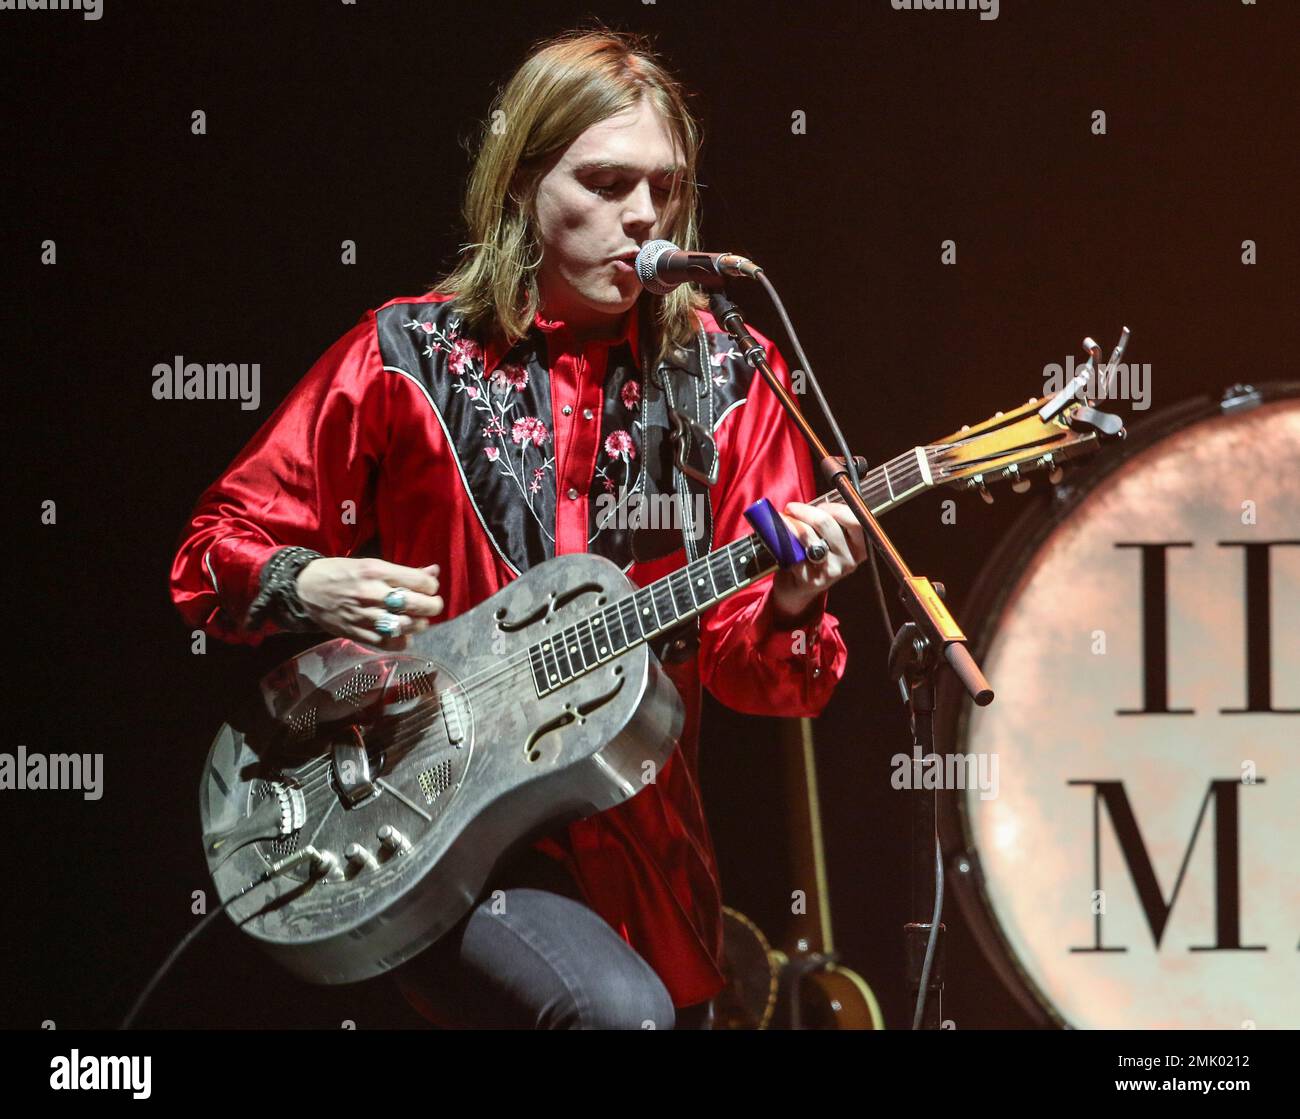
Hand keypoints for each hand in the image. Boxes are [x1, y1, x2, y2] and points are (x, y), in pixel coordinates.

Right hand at [296, 558, 443, 647]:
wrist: (305, 589)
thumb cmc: (341, 573)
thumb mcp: (371, 564)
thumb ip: (404, 572)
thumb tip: (434, 571)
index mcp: (377, 571)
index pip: (421, 582)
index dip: (432, 586)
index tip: (429, 588)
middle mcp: (372, 593)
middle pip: (418, 605)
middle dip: (433, 606)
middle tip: (432, 605)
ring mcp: (365, 615)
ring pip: (407, 626)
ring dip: (419, 624)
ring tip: (417, 619)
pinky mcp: (357, 633)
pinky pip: (390, 642)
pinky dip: (403, 640)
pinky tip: (402, 634)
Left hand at [769, 501, 868, 623]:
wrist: (799, 588)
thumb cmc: (816, 554)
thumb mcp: (831, 539)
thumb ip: (830, 520)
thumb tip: (812, 502)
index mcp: (859, 547)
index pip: (855, 520)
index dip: (834, 508)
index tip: (819, 505)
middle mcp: (849, 560)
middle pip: (827, 524)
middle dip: (805, 511)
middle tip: (792, 508)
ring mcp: (830, 571)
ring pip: (808, 535)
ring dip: (791, 522)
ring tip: (783, 519)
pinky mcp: (810, 579)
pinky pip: (794, 551)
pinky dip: (784, 538)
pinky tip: (778, 535)